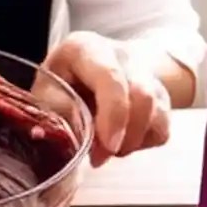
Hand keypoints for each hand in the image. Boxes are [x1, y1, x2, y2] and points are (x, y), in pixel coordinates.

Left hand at [39, 31, 171, 166]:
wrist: (81, 77)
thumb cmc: (59, 86)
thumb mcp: (45, 95)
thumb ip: (56, 113)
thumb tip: (58, 138)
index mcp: (86, 49)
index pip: (111, 77)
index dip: (114, 114)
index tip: (108, 146)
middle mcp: (121, 55)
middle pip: (143, 96)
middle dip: (125, 137)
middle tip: (99, 158)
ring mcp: (144, 74)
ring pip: (158, 113)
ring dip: (133, 142)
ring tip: (107, 151)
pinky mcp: (159, 97)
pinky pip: (161, 129)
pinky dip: (143, 143)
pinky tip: (121, 141)